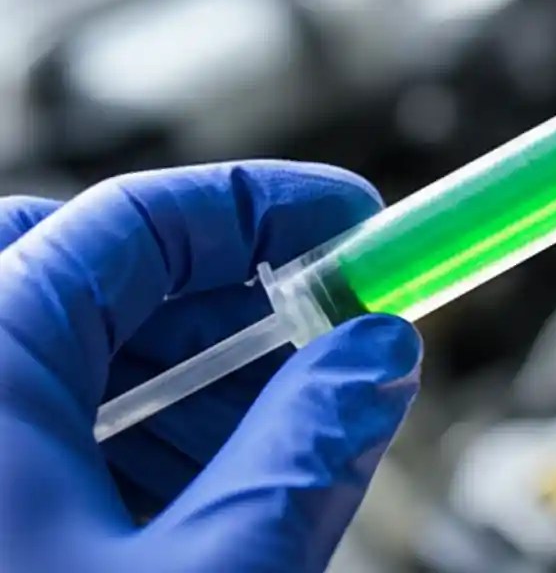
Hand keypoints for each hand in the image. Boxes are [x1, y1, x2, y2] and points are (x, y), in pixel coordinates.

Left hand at [0, 162, 421, 571]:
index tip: (353, 220)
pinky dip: (130, 439)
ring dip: (182, 372)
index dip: (260, 206)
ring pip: (56, 358)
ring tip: (281, 421)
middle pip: (76, 271)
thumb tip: (380, 355)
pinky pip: (34, 438)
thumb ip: (302, 455)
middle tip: (313, 315)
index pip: (130, 218)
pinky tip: (205, 490)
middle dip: (213, 287)